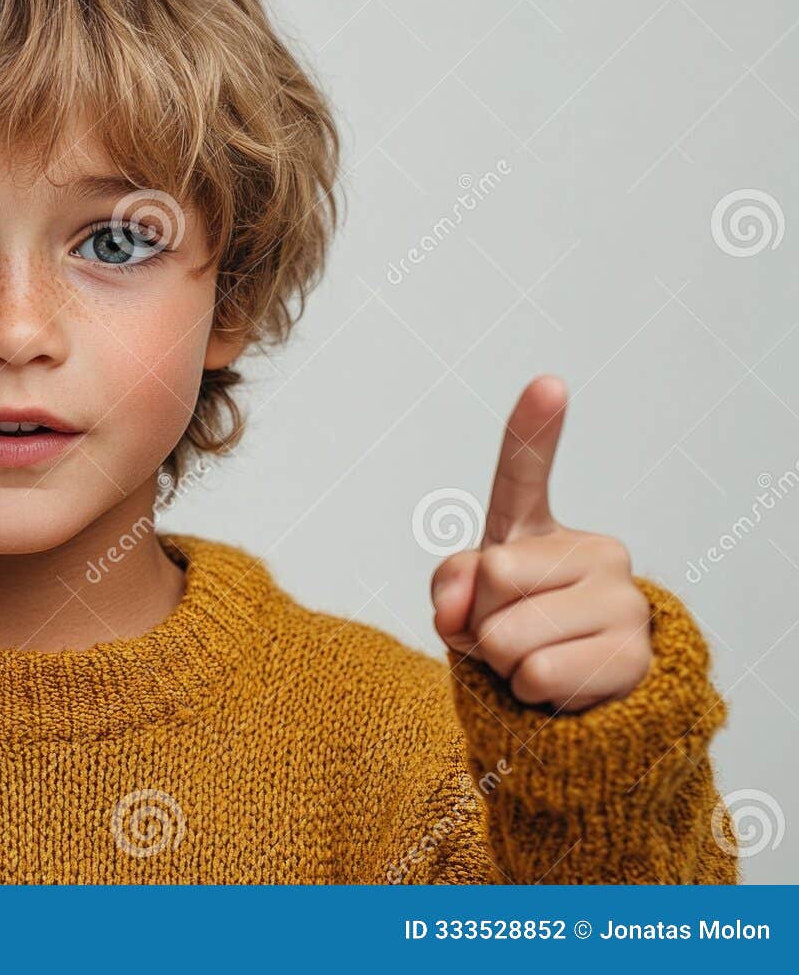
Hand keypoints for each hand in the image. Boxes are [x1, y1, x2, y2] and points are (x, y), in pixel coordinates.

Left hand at [430, 375, 651, 712]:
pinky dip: (526, 693)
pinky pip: (536, 676)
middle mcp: (596, 552)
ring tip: (533, 659)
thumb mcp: (464, 604)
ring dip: (500, 662)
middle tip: (508, 632)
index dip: (534, 427)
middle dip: (478, 618)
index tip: (549, 382)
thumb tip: (458, 603)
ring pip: (508, 634)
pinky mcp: (634, 655)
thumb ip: (449, 586)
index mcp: (542, 530)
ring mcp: (623, 601)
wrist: (572, 700)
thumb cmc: (512, 635)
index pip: (526, 472)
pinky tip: (556, 688)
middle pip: (491, 573)